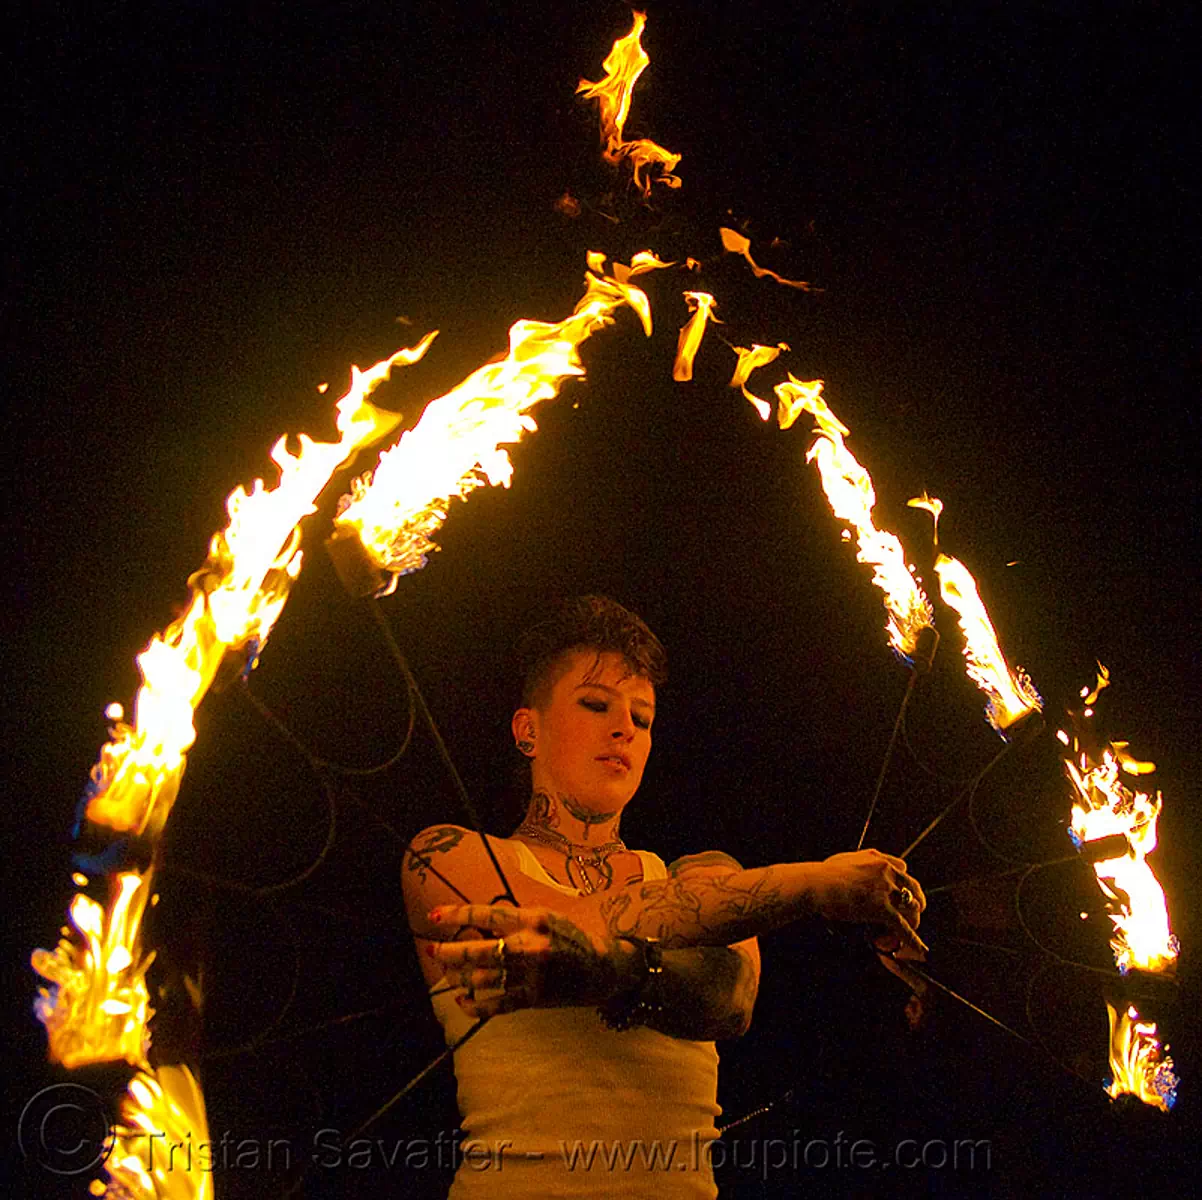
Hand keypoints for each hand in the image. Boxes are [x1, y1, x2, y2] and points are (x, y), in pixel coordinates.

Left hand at [427, 904, 633, 1018]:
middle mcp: (530, 946)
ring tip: (448, 972)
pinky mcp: (532, 998)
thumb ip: (513, 921)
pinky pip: (495, 1005)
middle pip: (478, 950)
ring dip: (459, 976)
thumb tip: (474, 926)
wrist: (600, 968)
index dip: (457, 915)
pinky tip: (462, 1000)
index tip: (435, 916)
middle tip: (434, 950)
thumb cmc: (569, 937)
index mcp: (533, 919)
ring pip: (482, 978)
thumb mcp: (544, 917)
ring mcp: (531, 975)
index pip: (486, 915)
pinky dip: (474, 1005)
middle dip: (450, 951)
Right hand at [810, 850, 927, 957]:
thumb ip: (855, 864)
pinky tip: (920, 949)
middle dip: (915, 901)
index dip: (903, 882)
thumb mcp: (843, 861)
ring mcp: (885, 889)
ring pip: (911, 906)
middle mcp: (885, 871)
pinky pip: (903, 926)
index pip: (902, 868)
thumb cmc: (821, 875)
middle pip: (913, 887)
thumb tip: (854, 871)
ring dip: (912, 920)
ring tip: (910, 930)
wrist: (816, 884)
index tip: (900, 891)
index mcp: (877, 858)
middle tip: (914, 912)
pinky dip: (913, 939)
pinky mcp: (882, 908)